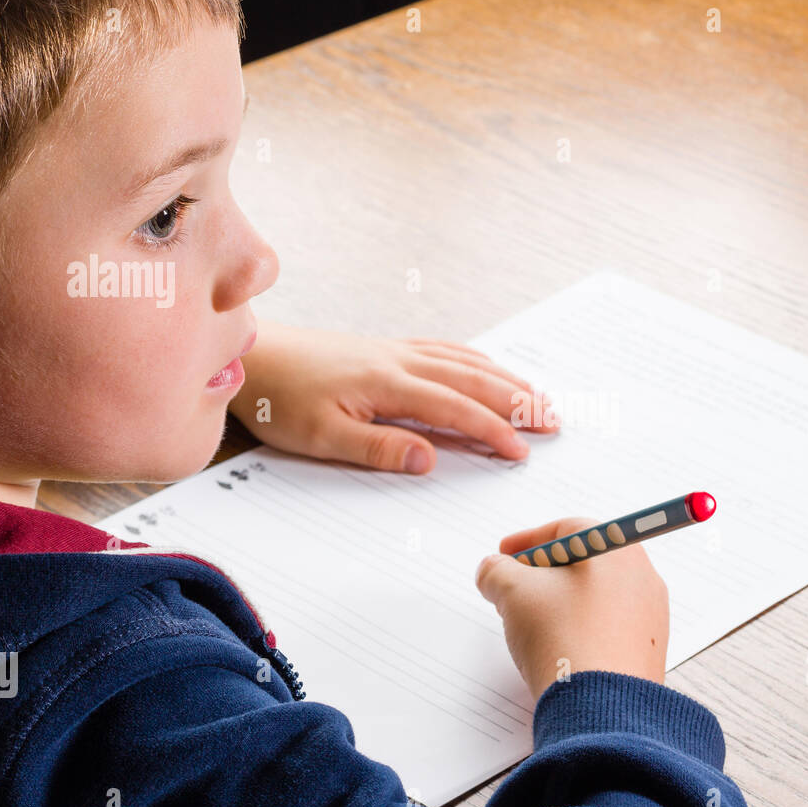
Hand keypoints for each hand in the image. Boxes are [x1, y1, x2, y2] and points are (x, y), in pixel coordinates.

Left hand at [228, 320, 558, 472]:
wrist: (256, 355)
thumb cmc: (284, 400)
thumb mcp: (323, 436)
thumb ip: (379, 447)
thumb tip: (430, 458)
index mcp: (389, 384)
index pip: (455, 409)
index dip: (493, 430)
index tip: (520, 450)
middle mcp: (400, 361)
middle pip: (473, 379)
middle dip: (516, 400)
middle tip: (551, 420)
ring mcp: (396, 351)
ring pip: (464, 361)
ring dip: (504, 378)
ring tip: (536, 396)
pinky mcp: (387, 348)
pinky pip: (445, 349)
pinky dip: (476, 360)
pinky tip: (488, 368)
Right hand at [475, 517, 669, 700]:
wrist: (601, 708)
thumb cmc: (564, 639)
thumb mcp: (513, 593)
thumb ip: (496, 571)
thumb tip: (492, 570)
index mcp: (618, 549)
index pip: (568, 530)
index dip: (530, 540)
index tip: (505, 554)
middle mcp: (643, 576)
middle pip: (586, 562)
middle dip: (545, 573)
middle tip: (515, 588)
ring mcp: (651, 615)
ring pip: (598, 596)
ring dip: (563, 603)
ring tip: (533, 624)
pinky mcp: (648, 650)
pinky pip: (610, 627)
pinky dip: (582, 628)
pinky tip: (560, 648)